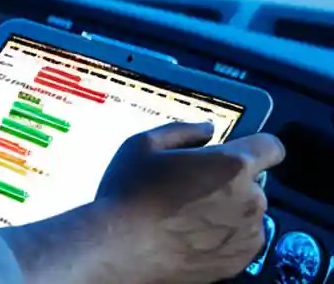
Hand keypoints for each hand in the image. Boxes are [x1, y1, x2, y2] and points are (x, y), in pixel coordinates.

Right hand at [0, 122, 283, 283]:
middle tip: (191, 188)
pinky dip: (225, 235)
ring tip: (188, 216)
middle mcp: (251, 199)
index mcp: (232, 165)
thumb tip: (208, 130)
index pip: (271, 147)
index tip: (233, 153)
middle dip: (230, 181)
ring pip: (247, 212)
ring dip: (229, 209)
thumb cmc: (130, 191)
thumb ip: (183, 131)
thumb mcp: (144, 144)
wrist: (120, 247)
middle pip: (253, 182)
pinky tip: (192, 236)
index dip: (255, 146)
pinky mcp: (240, 261)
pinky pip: (241, 239)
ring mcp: (248, 234)